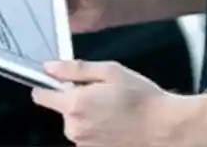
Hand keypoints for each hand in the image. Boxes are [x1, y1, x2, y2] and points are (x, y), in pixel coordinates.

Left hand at [31, 60, 187, 146]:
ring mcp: (83, 144)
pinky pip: (87, 136)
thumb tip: (49, 67)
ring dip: (87, 116)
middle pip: (62, 109)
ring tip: (113, 109)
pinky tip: (116, 123)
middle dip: (76, 100)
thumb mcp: (110, 72)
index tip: (62, 81)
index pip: (41, 95)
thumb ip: (75, 69)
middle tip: (102, 93)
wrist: (165, 129)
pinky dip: (97, 129)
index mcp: (74, 104)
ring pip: (76, 123)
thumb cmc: (141, 97)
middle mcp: (73, 128)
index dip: (49, 85)